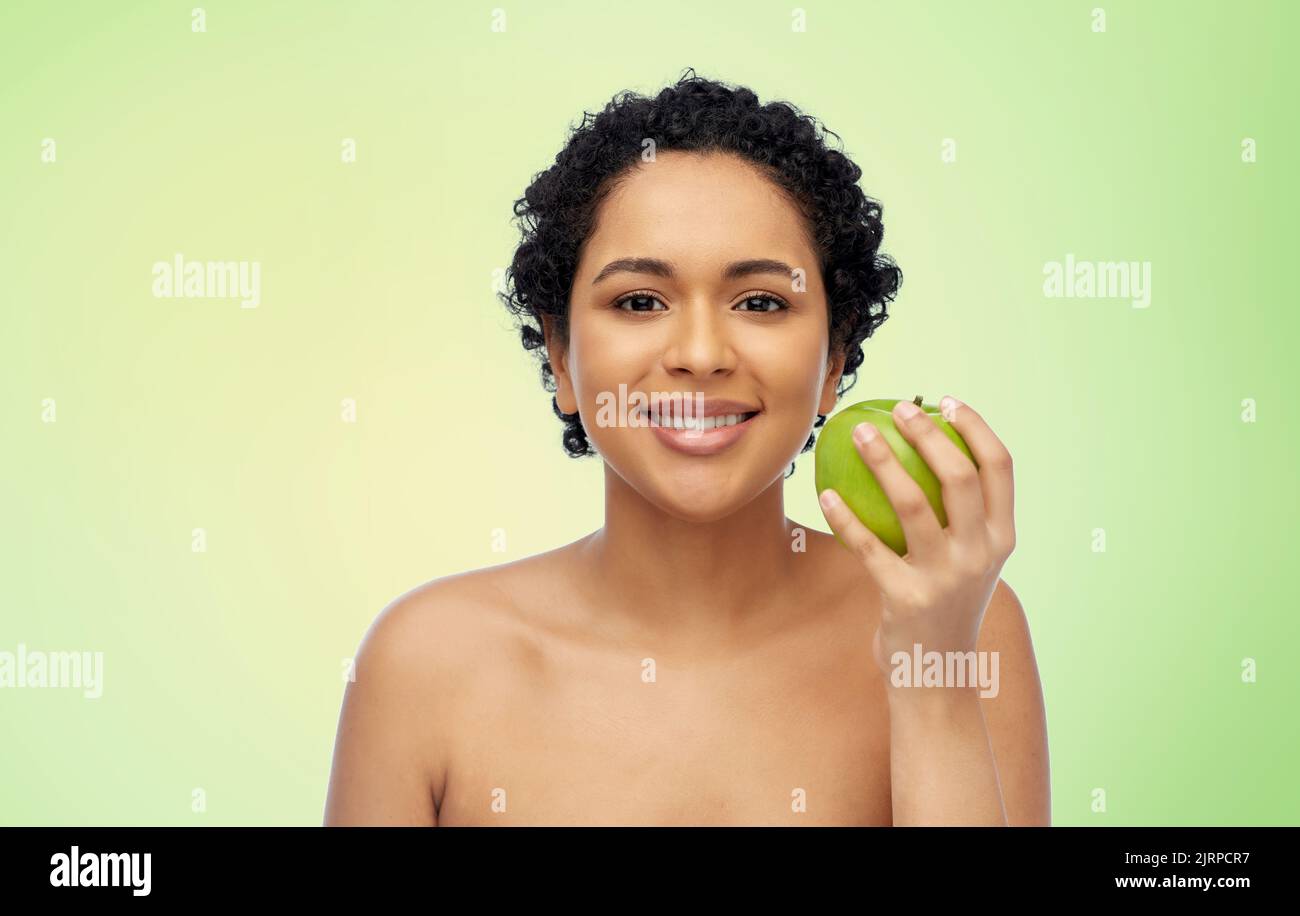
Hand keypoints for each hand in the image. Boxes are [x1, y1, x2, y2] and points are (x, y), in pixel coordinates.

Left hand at [817, 395, 1016, 684]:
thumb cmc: (945, 602)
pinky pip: (869, 546)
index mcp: (1002, 538)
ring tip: (858, 434)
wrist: (936, 674)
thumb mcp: (969, 560)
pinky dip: (844, 517)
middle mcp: (981, 555)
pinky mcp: (906, 598)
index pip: (1000, 468)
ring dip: (882, 462)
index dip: (976, 427)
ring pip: (912, 504)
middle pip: (959, 477)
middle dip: (930, 434)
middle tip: (898, 408)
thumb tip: (928, 446)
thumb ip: (962, 516)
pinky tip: (825, 492)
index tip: (946, 401)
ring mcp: (945, 578)